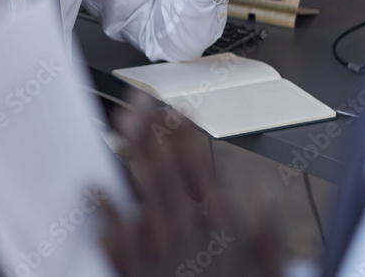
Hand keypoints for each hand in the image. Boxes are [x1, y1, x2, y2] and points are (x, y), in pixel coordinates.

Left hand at [100, 92, 282, 276]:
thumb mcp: (271, 270)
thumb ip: (269, 230)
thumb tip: (266, 190)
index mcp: (223, 227)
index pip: (203, 168)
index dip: (186, 134)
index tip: (175, 109)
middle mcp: (191, 232)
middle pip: (167, 170)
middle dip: (152, 132)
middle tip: (138, 103)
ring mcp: (163, 251)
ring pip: (143, 192)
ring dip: (130, 158)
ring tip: (118, 128)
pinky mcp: (138, 272)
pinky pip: (118, 238)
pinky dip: (105, 213)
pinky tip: (92, 189)